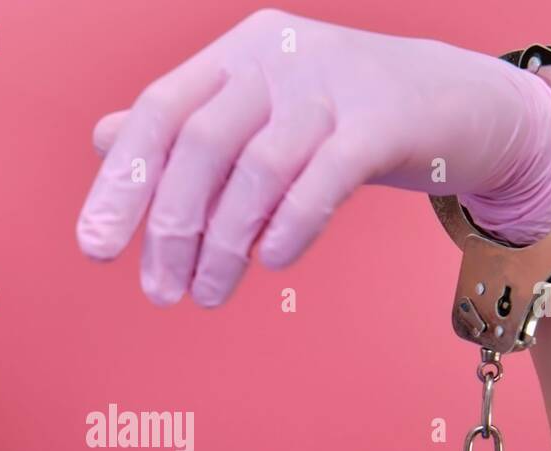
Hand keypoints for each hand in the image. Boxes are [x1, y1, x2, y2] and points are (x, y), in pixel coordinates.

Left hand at [76, 8, 550, 306]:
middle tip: (159, 291)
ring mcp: (336, 84)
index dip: (123, 182)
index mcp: (236, 54)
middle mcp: (279, 57)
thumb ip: (183, 126)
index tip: (95, 249)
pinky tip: (273, 264)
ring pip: (259, 168)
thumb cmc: (338, 117)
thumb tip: (104, 141)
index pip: (160, 112)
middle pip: (202, 143)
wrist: (455, 101)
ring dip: (224, 245)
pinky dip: (290, 228)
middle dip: (170, 226)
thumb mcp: (256, 115)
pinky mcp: (386, 121)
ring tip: (208, 296)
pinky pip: (324, 180)